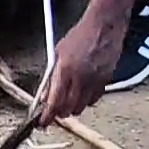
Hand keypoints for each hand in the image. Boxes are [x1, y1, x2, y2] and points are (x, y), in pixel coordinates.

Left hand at [38, 8, 126, 125]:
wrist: (104, 25)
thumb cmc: (79, 35)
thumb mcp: (57, 53)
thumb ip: (51, 77)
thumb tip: (44, 97)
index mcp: (65, 69)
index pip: (54, 101)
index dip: (47, 116)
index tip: (42, 122)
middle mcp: (80, 77)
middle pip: (68, 109)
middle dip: (60, 113)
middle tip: (54, 112)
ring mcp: (95, 80)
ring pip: (82, 107)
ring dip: (72, 108)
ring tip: (68, 101)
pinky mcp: (106, 80)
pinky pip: (94, 99)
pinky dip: (86, 101)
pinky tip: (82, 93)